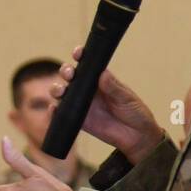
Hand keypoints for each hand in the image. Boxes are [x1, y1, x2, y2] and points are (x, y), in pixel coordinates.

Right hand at [51, 47, 163, 162]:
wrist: (137, 138)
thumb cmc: (136, 113)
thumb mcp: (127, 98)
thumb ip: (114, 87)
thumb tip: (103, 73)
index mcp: (101, 80)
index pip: (87, 65)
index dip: (80, 56)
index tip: (78, 53)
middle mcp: (89, 90)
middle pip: (70, 76)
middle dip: (66, 71)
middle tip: (70, 74)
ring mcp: (82, 105)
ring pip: (63, 93)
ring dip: (57, 89)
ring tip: (61, 91)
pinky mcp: (79, 120)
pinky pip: (62, 114)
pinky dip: (54, 111)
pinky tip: (54, 109)